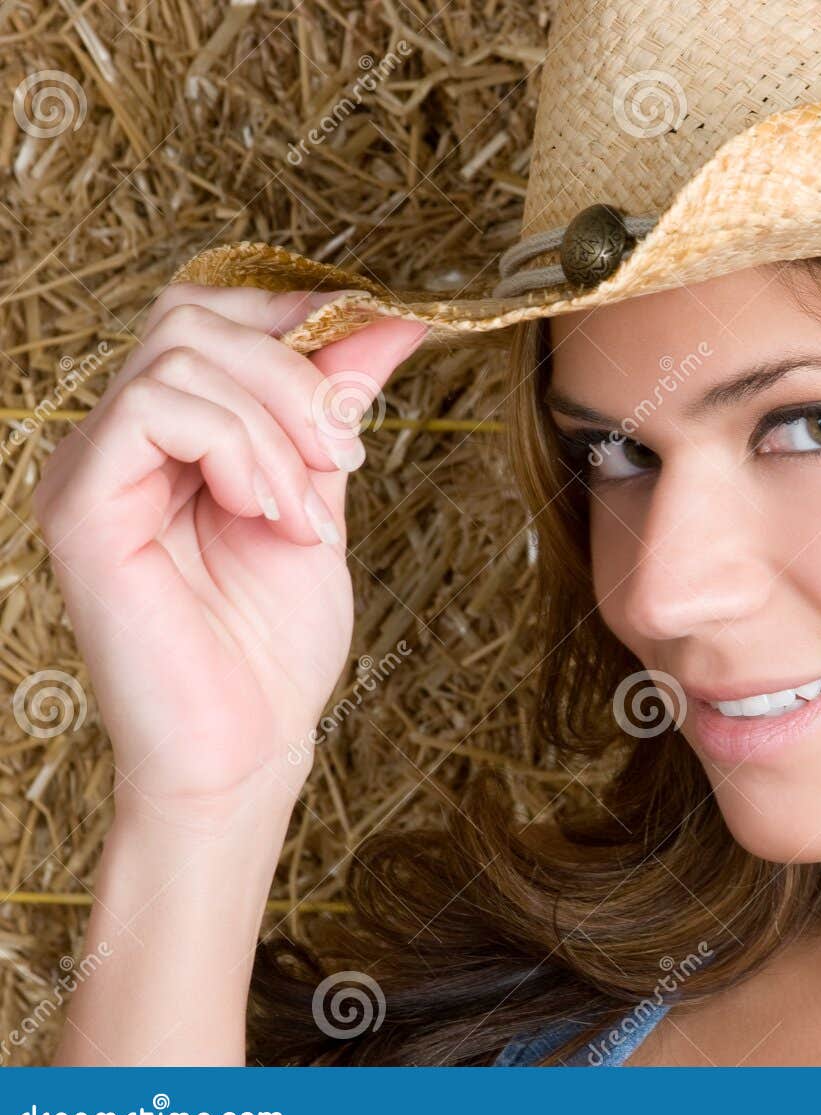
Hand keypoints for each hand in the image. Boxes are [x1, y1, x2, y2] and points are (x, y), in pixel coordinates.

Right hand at [33, 284, 426, 829]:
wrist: (248, 747)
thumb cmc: (275, 645)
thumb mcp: (322, 498)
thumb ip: (336, 408)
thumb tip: (389, 319)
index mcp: (168, 439)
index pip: (203, 315)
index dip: (288, 310)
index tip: (369, 336)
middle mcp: (117, 445)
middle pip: (191, 318)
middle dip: (294, 374)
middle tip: (344, 458)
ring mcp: (90, 471)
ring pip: (181, 356)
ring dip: (276, 427)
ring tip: (307, 514)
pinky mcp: (79, 507)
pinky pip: (155, 411)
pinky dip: (237, 449)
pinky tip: (267, 515)